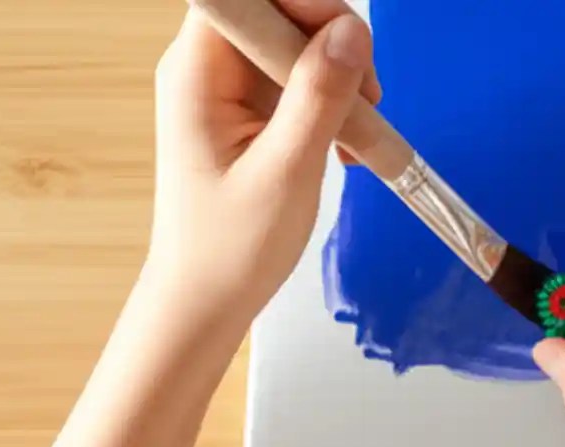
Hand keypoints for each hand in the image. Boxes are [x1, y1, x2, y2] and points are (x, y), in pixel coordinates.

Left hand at [145, 1, 379, 322]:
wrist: (205, 300)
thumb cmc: (232, 247)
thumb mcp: (286, 171)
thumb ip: (318, 95)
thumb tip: (353, 29)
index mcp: (198, 70)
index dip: (306, 4)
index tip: (350, 47)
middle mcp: (207, 66)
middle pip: (281, 12)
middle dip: (333, 43)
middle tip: (366, 102)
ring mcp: (227, 87)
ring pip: (297, 44)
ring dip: (339, 79)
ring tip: (356, 136)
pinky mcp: (248, 110)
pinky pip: (299, 79)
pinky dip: (331, 104)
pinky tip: (343, 146)